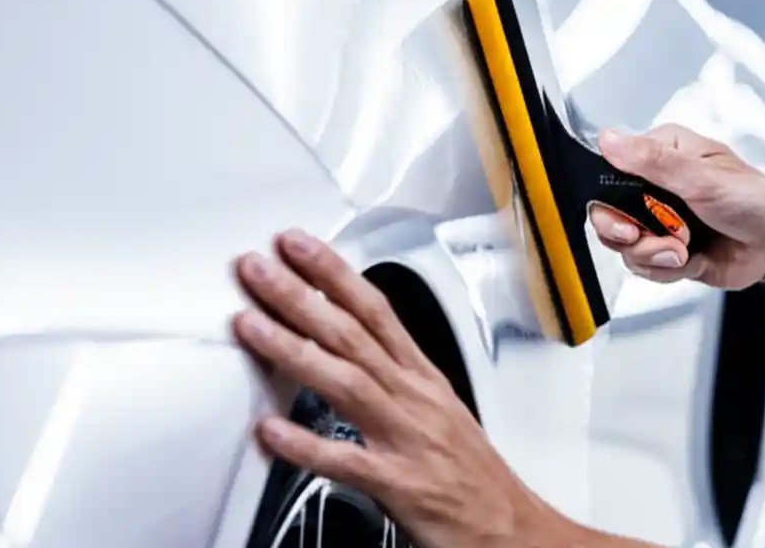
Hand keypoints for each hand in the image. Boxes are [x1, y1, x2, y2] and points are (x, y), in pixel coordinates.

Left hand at [231, 230, 581, 547]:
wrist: (513, 531)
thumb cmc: (474, 477)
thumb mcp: (439, 411)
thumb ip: (394, 380)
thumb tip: (349, 351)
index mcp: (423, 378)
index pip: (376, 310)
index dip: (334, 273)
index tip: (298, 246)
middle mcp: (414, 399)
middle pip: (352, 334)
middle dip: (302, 295)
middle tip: (259, 268)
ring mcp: (407, 439)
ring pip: (345, 381)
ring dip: (293, 349)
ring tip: (251, 325)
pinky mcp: (400, 484)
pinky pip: (344, 460)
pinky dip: (305, 443)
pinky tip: (270, 430)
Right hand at [590, 125, 764, 289]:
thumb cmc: (753, 200)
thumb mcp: (701, 177)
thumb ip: (652, 161)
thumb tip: (610, 139)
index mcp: (661, 155)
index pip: (609, 170)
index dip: (606, 197)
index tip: (622, 215)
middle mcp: (655, 186)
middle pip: (608, 212)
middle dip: (624, 231)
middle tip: (638, 235)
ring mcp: (659, 221)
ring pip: (624, 244)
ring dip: (650, 253)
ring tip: (681, 250)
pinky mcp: (666, 250)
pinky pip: (644, 265)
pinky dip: (664, 268)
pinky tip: (688, 260)